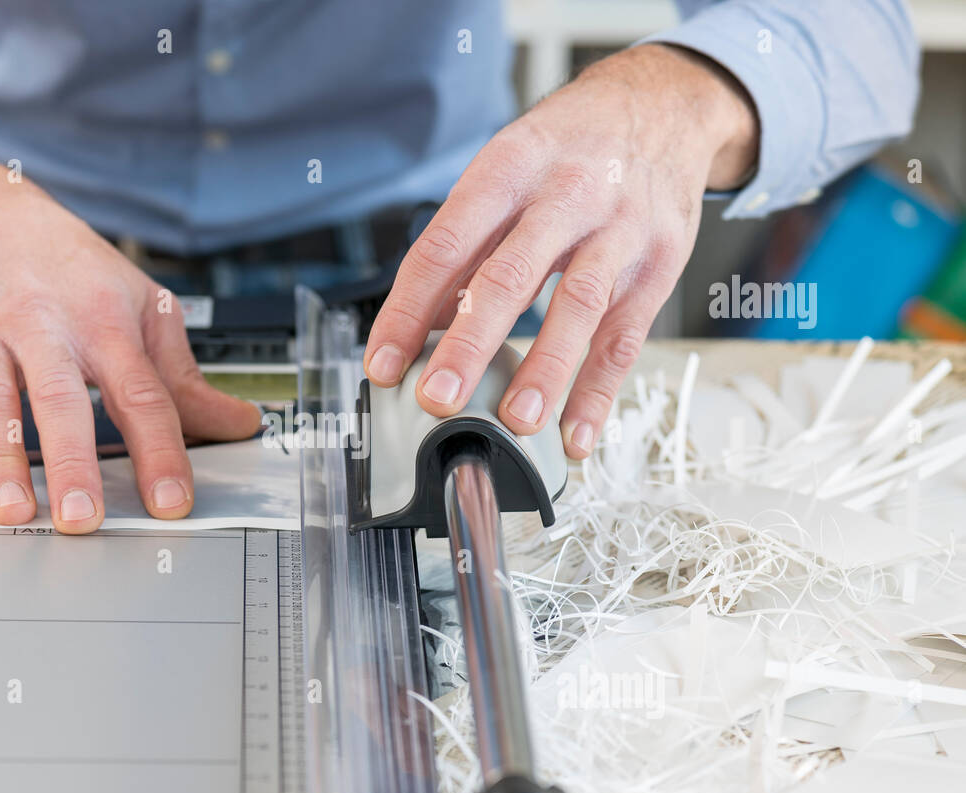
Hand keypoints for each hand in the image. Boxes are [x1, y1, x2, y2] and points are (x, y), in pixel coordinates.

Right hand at [0, 151, 259, 531]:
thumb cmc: (67, 265)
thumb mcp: (140, 304)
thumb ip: (183, 376)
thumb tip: (238, 423)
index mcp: (104, 320)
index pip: (141, 392)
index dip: (160, 449)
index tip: (172, 500)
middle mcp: (43, 326)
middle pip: (61, 397)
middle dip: (72, 460)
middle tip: (83, 518)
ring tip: (11, 512)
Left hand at [364, 43, 757, 457]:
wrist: (665, 104)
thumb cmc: (570, 146)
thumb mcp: (508, 169)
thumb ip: (467, 245)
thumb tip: (424, 325)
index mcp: (510, 167)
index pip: (446, 245)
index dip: (409, 309)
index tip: (383, 364)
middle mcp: (566, 195)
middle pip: (510, 275)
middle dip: (470, 344)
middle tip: (439, 398)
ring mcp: (618, 230)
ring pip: (578, 306)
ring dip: (544, 371)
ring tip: (514, 422)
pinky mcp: (659, 264)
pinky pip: (626, 336)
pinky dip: (599, 391)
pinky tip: (575, 432)